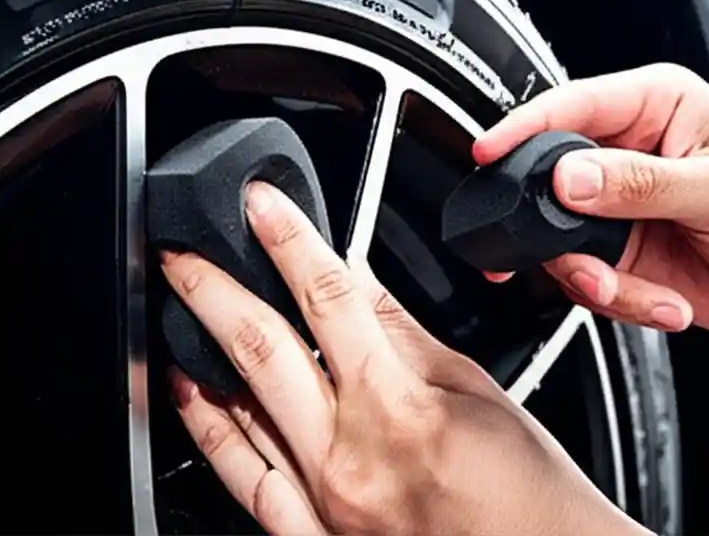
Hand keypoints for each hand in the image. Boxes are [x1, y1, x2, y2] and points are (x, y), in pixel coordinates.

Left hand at [160, 181, 649, 535]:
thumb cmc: (530, 496)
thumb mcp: (480, 394)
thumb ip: (405, 333)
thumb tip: (356, 278)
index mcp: (399, 412)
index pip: (328, 300)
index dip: (289, 240)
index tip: (260, 204)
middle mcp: (349, 461)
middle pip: (262, 350)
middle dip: (214, 288)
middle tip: (184, 250)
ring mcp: (322, 508)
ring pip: (237, 414)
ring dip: (199, 351)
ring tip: (178, 306)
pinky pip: (245, 482)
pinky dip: (211, 432)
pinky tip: (191, 396)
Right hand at [473, 64, 708, 338]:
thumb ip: (643, 183)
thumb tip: (573, 177)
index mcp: (658, 107)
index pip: (573, 105)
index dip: (525, 128)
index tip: (491, 155)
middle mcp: (630, 153)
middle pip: (550, 178)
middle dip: (552, 228)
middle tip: (571, 258)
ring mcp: (623, 209)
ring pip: (561, 241)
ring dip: (593, 276)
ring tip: (638, 291)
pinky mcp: (624, 257)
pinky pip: (588, 281)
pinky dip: (621, 301)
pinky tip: (667, 303)